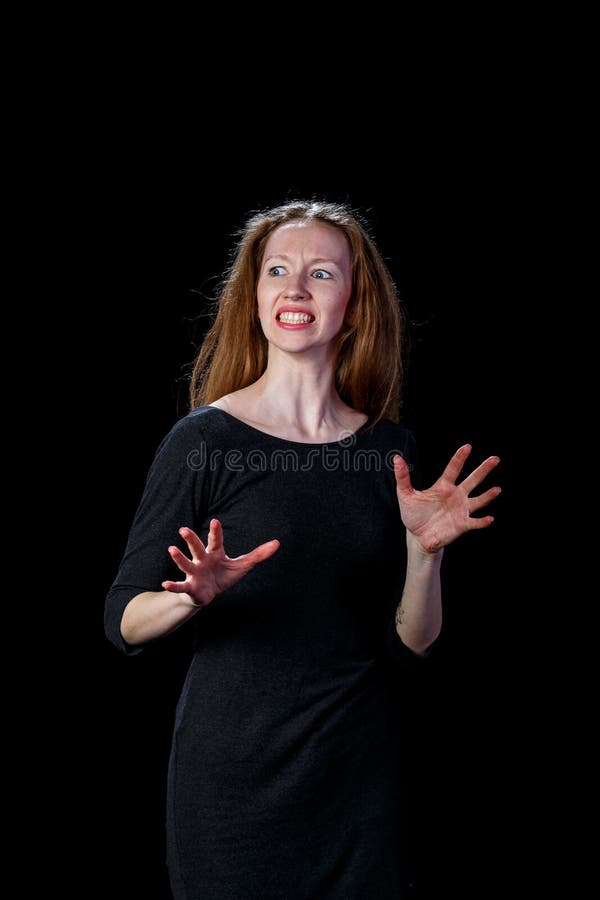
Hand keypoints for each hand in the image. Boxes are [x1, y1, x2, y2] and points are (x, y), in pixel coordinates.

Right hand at [162, 520, 279, 606]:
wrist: (208, 593)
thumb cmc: (223, 575)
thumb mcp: (242, 566)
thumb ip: (258, 555)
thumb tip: (277, 543)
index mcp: (215, 553)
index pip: (216, 541)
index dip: (216, 532)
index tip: (215, 520)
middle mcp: (202, 560)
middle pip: (197, 548)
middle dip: (191, 539)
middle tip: (183, 529)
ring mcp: (194, 573)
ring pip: (186, 563)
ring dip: (179, 557)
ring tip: (171, 549)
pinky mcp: (190, 587)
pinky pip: (180, 586)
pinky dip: (173, 585)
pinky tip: (165, 583)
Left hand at [394, 445, 499, 552]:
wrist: (418, 537)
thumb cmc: (414, 515)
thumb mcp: (405, 495)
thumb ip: (403, 477)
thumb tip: (396, 458)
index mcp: (443, 486)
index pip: (453, 469)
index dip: (460, 458)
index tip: (467, 447)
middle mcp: (456, 496)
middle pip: (472, 480)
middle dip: (483, 470)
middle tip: (495, 459)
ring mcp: (461, 510)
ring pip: (478, 500)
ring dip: (488, 496)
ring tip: (497, 489)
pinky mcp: (462, 525)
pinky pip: (475, 522)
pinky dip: (482, 521)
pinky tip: (490, 518)